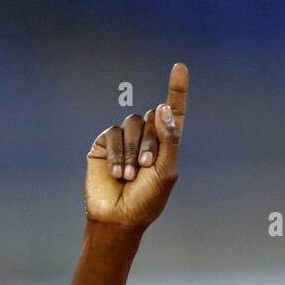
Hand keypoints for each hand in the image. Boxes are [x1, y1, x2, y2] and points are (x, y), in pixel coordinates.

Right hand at [85, 63, 188, 227]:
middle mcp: (147, 138)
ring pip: (132, 123)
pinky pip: (113, 134)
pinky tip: (117, 173)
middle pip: (152, 118)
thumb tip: (162, 107)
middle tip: (145, 167)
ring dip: (132, 151)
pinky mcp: (105, 143)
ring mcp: (126, 140)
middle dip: (150, 143)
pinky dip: (117, 154)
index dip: (176, 90)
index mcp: (166, 145)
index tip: (180, 67)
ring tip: (130, 175)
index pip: (173, 113)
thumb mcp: (166, 172)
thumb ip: (169, 140)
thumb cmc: (147, 200)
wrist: (118, 217)